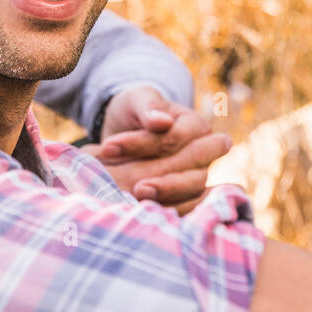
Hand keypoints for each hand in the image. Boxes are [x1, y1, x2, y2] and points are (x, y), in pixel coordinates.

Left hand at [80, 86, 231, 215]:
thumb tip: (162, 122)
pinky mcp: (186, 197)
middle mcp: (204, 154)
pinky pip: (184, 209)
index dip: (144, 143)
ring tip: (134, 197)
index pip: (176, 137)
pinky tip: (140, 212)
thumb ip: (149, 107)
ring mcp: (196, 177)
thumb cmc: (134, 110)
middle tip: (135, 186)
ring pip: (191, 192)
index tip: (108, 147)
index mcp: (196, 125)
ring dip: (165, 197)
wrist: (125, 132)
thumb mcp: (137, 99)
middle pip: (192, 170)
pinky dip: (165, 210)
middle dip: (164, 180)